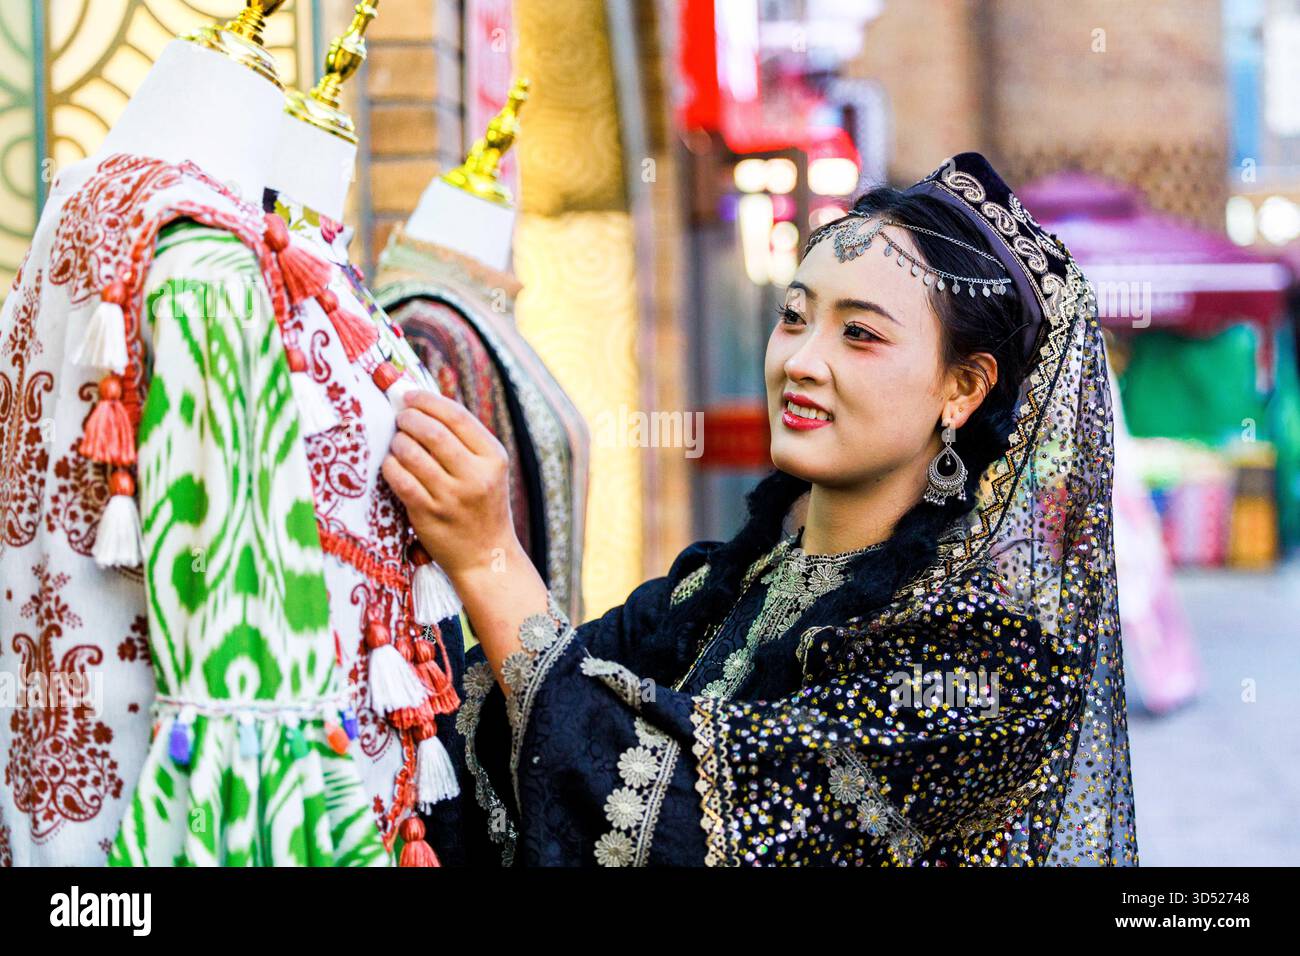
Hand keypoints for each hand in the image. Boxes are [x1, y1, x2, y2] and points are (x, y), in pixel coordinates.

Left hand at [382, 390, 519, 580]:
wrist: (486, 557)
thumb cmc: (481, 507)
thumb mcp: (487, 470)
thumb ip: (464, 441)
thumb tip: (423, 405)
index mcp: (493, 458)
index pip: (457, 416)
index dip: (428, 401)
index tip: (409, 396)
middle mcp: (476, 476)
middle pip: (433, 432)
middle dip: (409, 419)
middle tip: (400, 418)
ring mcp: (452, 497)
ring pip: (412, 454)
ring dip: (397, 442)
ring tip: (396, 442)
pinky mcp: (429, 514)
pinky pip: (400, 480)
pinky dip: (390, 466)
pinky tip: (391, 464)